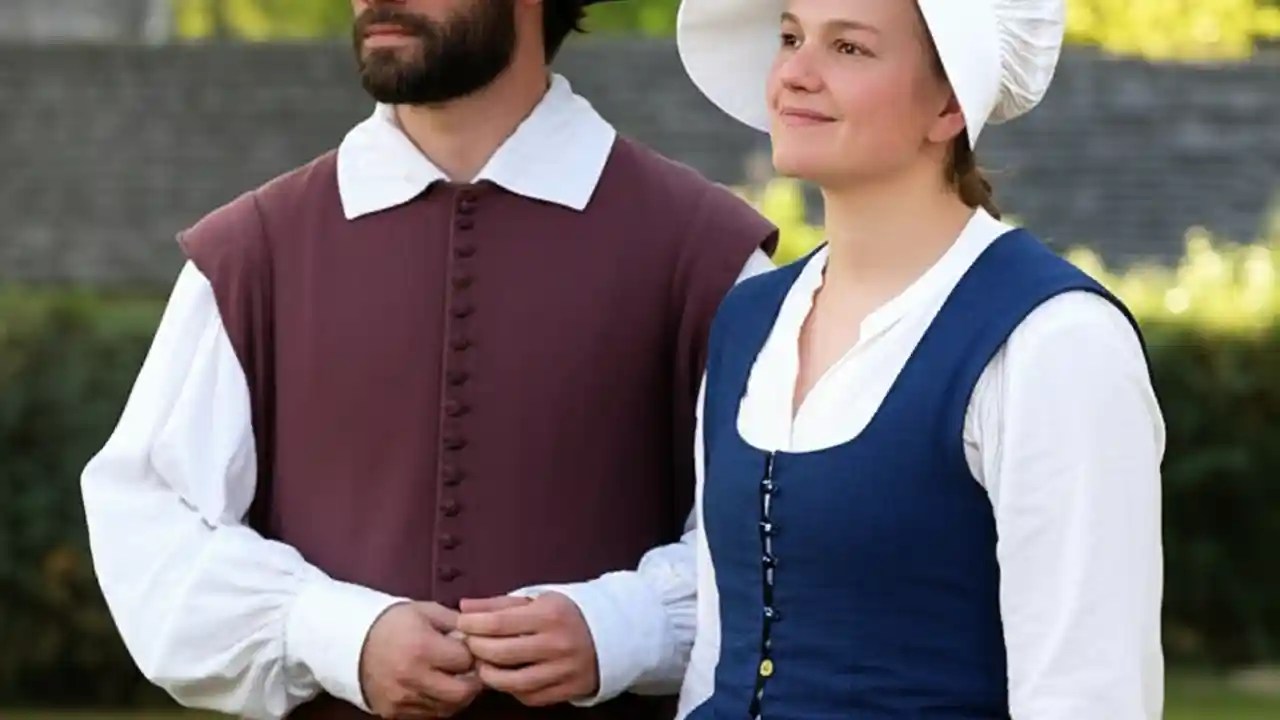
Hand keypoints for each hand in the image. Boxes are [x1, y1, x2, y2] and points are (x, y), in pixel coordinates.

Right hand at [359, 601, 483, 718]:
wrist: (350, 642)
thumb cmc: (393, 623)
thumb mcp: (426, 611)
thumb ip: (457, 622)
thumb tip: (481, 635)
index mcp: (422, 648)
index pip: (466, 660)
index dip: (472, 653)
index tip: (469, 648)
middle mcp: (412, 678)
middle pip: (462, 692)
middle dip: (472, 681)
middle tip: (470, 669)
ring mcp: (402, 699)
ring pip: (448, 708)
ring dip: (457, 695)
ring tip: (453, 677)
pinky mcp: (394, 713)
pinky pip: (429, 715)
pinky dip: (438, 704)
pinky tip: (436, 687)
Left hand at [457, 593, 599, 707]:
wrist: (614, 633)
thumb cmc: (566, 614)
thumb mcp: (537, 600)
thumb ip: (499, 604)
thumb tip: (464, 607)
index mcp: (549, 615)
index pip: (498, 623)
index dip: (473, 624)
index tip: (462, 623)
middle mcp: (557, 644)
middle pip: (501, 653)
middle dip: (476, 649)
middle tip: (469, 644)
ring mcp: (564, 670)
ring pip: (513, 682)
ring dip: (489, 675)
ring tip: (483, 665)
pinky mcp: (568, 690)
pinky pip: (530, 697)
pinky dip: (512, 690)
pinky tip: (507, 677)